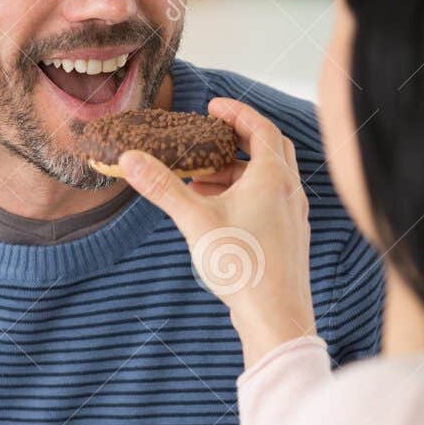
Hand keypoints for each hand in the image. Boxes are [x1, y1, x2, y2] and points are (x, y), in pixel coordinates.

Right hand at [119, 97, 316, 368]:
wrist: (275, 317)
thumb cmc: (243, 266)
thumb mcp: (194, 220)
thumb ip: (163, 187)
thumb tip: (130, 159)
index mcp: (273, 176)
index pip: (260, 126)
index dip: (236, 112)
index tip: (212, 107)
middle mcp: (290, 191)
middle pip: (269, 149)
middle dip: (237, 141)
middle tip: (209, 141)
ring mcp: (293, 216)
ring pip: (268, 179)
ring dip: (237, 173)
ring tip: (202, 181)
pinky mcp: (290, 239)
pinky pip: (269, 203)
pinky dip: (245, 196)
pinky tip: (219, 214)